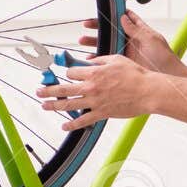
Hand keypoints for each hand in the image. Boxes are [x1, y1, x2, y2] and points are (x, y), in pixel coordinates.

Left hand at [37, 53, 154, 129]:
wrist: (147, 91)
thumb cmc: (135, 74)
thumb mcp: (116, 59)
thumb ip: (100, 60)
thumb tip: (89, 62)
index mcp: (94, 72)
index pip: (72, 72)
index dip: (67, 72)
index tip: (66, 73)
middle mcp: (91, 87)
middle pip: (64, 89)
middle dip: (48, 90)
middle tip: (38, 91)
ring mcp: (95, 101)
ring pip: (69, 104)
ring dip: (54, 105)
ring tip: (43, 105)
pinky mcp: (102, 113)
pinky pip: (83, 120)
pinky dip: (73, 124)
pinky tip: (64, 126)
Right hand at [80, 9, 186, 75]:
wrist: (168, 77)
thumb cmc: (164, 58)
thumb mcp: (150, 40)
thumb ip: (136, 29)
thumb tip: (124, 16)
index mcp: (139, 32)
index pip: (124, 18)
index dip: (112, 13)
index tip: (101, 11)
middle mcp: (131, 41)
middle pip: (111, 30)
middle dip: (97, 28)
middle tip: (86, 26)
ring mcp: (126, 52)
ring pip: (107, 44)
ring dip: (94, 42)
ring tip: (83, 41)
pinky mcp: (123, 64)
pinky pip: (107, 59)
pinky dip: (98, 59)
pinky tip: (90, 60)